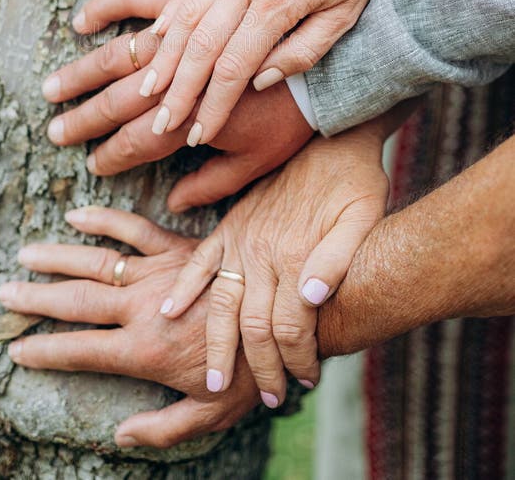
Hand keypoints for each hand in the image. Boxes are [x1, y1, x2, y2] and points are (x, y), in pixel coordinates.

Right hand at [0, 207, 260, 447]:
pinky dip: (105, 220)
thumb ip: (161, 429)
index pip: (78, 351)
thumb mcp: (209, 416)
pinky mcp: (179, 248)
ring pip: (96, 263)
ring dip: (57, 258)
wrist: (286, 318)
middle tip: (6, 293)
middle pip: (76, 301)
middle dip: (36, 299)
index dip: (42, 352)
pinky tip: (77, 214)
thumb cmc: (250, 372)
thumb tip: (120, 434)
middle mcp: (142, 309)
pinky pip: (136, 228)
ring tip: (25, 255)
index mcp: (143, 351)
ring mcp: (159, 274)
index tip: (15, 351)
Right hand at [43, 0, 311, 211]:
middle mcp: (194, 67)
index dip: (117, 153)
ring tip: (52, 89)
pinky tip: (83, 21)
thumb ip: (219, 179)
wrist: (346, 40)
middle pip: (126, 95)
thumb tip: (175, 200)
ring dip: (86, 73)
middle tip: (57, 133)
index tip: (94, 165)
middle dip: (88, 118)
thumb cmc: (312, 102)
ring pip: (126, 52)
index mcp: (211, 107)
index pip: (148, 135)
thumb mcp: (270, 155)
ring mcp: (194, 27)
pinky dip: (112, 8)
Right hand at [72, 0, 401, 146]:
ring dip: (163, 56)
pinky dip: (167, 13)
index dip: (213, 106)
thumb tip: (259, 81)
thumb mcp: (345, 15)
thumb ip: (302, 52)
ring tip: (147, 88)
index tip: (199, 134)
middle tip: (159, 123)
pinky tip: (152, 35)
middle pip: (199, 46)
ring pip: (185, 16)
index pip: (233, 68)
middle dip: (177, 91)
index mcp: (278, 3)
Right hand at [159, 124, 389, 405]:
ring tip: (215, 381)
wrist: (330, 134)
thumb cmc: (355, 180)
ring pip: (221, 302)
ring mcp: (241, 238)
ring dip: (220, 345)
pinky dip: (184, 286)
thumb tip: (314, 297)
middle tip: (266, 399)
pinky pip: (199, 260)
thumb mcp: (362, 216)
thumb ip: (338, 257)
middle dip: (260, 368)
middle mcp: (262, 251)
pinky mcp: (230, 225)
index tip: (305, 380)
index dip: (297, 359)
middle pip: (253, 325)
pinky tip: (172, 310)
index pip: (290, 326)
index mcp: (296, 255)